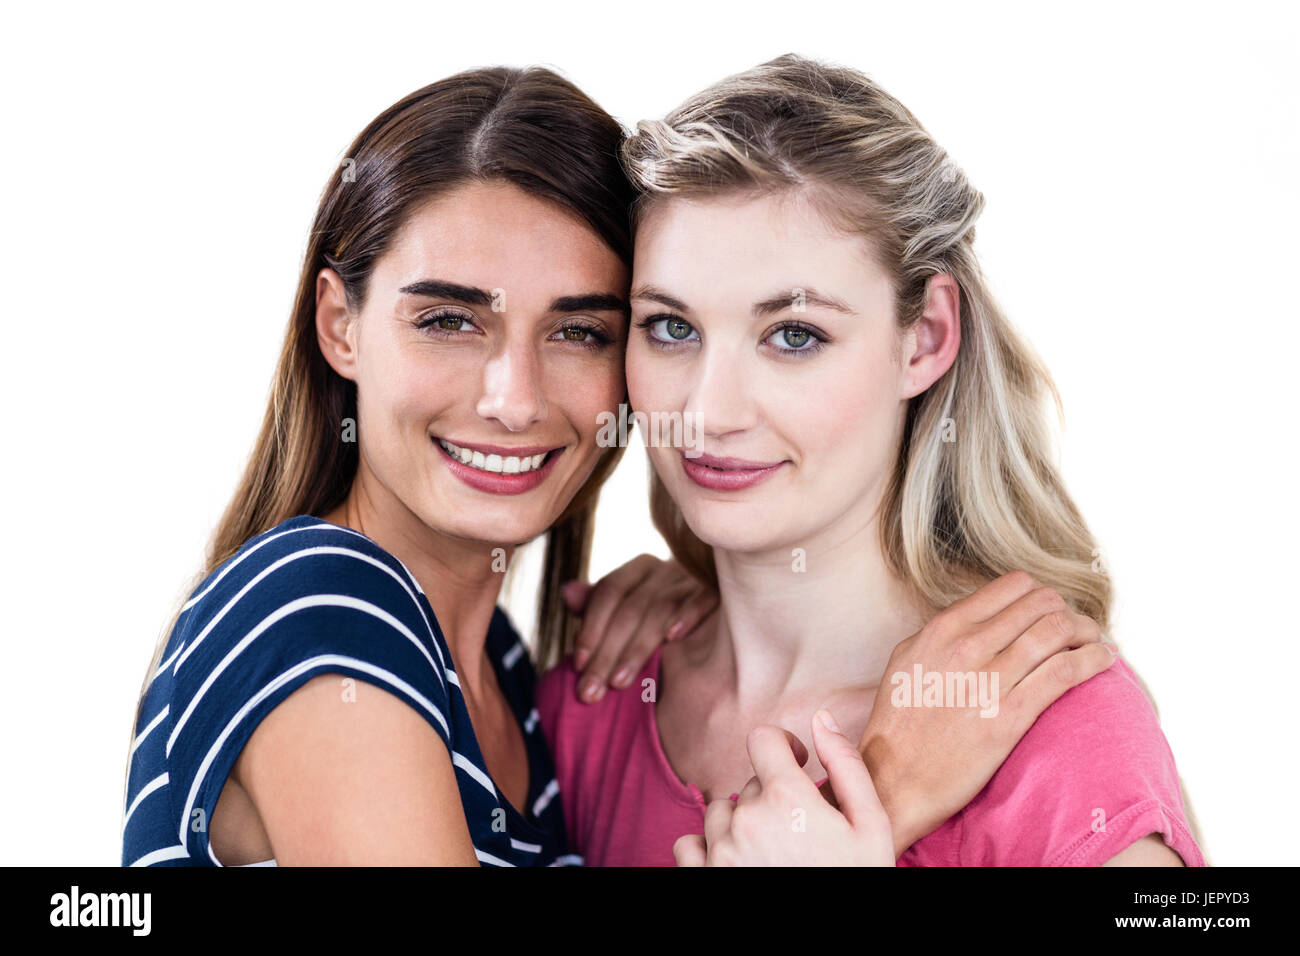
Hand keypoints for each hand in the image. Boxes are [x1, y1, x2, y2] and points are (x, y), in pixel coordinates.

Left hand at [563, 554, 717, 702]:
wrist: (718, 620)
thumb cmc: (660, 619)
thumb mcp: (624, 613)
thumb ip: (595, 606)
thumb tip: (567, 592)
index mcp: (639, 569)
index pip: (608, 592)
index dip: (591, 628)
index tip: (577, 665)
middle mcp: (665, 568)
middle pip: (630, 607)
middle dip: (607, 652)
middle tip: (591, 691)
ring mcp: (694, 579)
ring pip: (660, 609)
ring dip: (637, 648)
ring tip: (619, 682)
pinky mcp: (720, 590)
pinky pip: (703, 598)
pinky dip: (687, 615)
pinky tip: (672, 639)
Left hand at [674, 712, 893, 866]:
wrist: (834, 948)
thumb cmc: (856, 883)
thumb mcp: (872, 827)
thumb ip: (847, 766)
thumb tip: (822, 720)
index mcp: (787, 799)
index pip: (763, 738)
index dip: (783, 746)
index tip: (798, 765)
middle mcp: (746, 820)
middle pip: (748, 783)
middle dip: (771, 797)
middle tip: (799, 832)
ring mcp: (719, 853)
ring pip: (719, 813)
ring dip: (740, 824)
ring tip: (772, 852)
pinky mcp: (702, 879)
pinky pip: (688, 844)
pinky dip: (706, 850)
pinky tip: (737, 863)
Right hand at [858, 570, 1116, 856]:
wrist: (893, 781)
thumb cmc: (898, 724)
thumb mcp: (907, 660)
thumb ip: (943, 633)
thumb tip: (981, 618)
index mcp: (943, 629)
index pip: (1013, 586)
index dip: (1040, 596)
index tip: (1050, 612)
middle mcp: (967, 646)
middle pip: (1042, 604)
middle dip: (1068, 611)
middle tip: (1079, 628)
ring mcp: (989, 680)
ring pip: (1057, 631)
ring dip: (1087, 631)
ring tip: (1097, 641)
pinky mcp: (1009, 717)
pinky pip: (1064, 672)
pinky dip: (1092, 659)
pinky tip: (1104, 660)